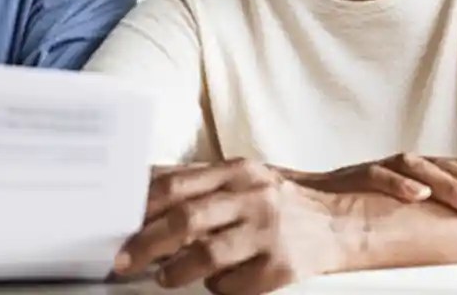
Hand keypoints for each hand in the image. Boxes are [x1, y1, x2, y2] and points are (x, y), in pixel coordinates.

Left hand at [115, 159, 348, 293]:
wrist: (340, 222)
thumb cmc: (276, 201)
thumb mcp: (239, 179)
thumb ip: (195, 182)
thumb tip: (141, 188)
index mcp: (235, 172)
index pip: (176, 185)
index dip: (140, 207)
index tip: (116, 225)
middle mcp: (252, 198)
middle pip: (187, 220)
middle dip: (148, 243)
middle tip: (125, 260)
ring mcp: (268, 233)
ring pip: (208, 255)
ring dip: (176, 270)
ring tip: (164, 276)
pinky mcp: (283, 268)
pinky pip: (236, 284)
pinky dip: (218, 287)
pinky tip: (214, 283)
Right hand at [294, 154, 456, 214]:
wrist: (304, 207)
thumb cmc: (359, 214)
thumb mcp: (406, 215)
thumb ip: (436, 217)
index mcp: (420, 175)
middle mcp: (403, 167)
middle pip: (447, 163)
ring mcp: (378, 169)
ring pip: (418, 167)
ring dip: (449, 183)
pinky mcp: (352, 178)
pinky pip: (376, 175)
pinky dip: (398, 185)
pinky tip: (418, 196)